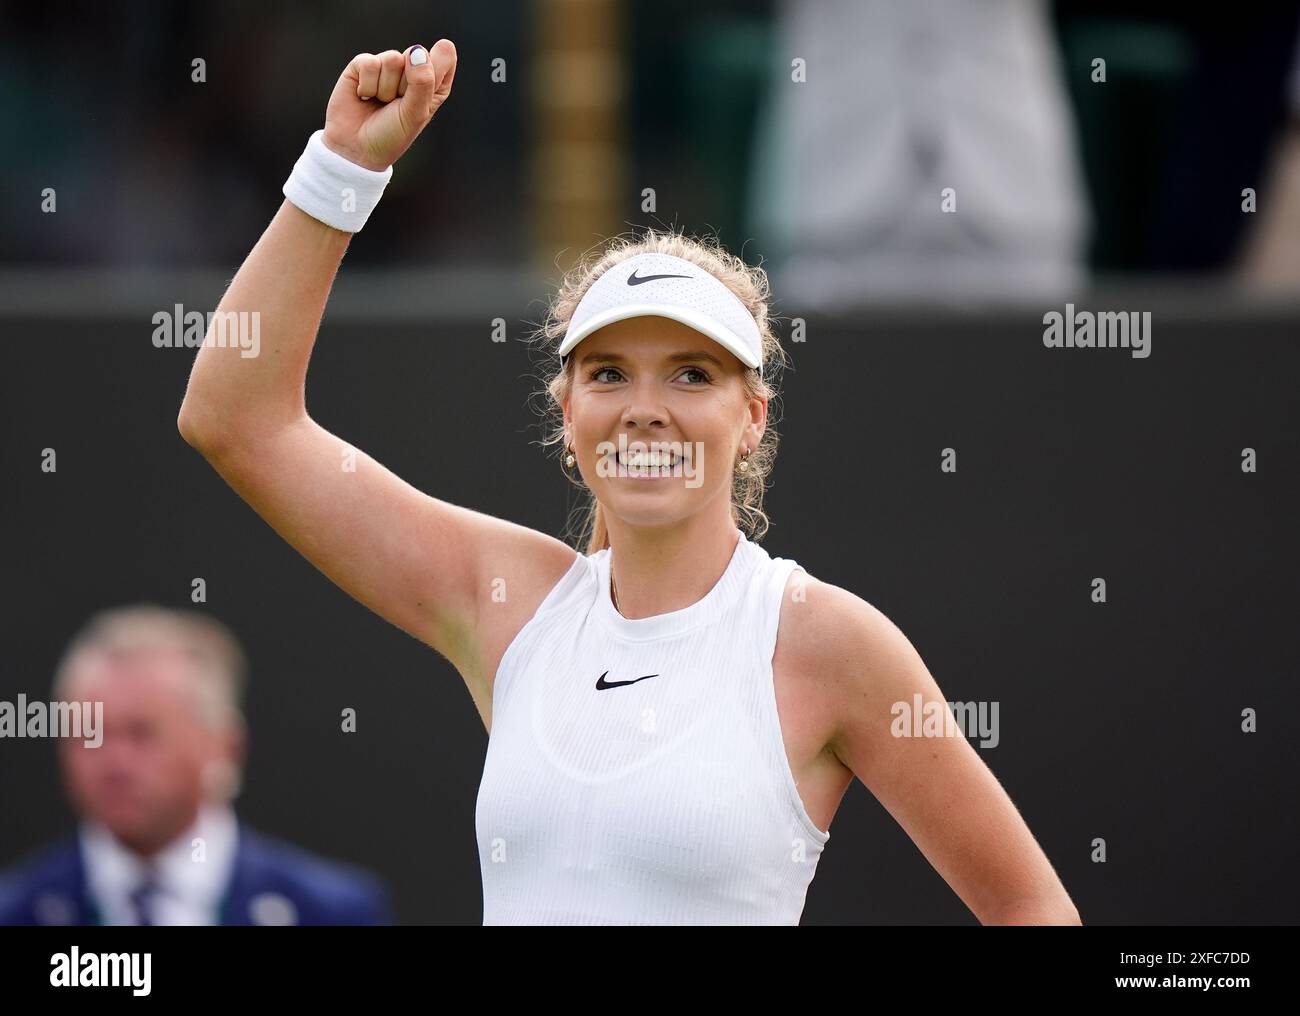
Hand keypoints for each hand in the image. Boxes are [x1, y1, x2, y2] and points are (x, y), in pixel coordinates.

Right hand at [322, 40, 456, 170]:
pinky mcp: (363, 65)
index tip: (421, 96)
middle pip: (417, 55)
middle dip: (407, 84)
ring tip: (380, 102)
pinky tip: (364, 96)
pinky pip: (369, 62)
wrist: (356, 148)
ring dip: (385, 88)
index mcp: (434, 84)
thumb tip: (416, 51)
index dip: (433, 73)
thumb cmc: (392, 134)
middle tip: (397, 104)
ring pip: (392, 59)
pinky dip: (367, 84)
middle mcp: (411, 71)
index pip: (445, 57)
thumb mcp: (415, 114)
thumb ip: (423, 82)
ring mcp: (387, 67)